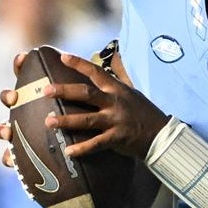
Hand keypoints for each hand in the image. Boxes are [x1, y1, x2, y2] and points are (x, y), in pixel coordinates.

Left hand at [0, 51, 169, 162]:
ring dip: (67, 120)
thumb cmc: (143, 112)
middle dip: (65, 91)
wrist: (161, 135)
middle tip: (46, 90)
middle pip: (86, 94)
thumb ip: (119, 77)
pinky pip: (97, 144)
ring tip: (48, 122)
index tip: (62, 56)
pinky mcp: (117, 138)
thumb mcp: (133, 91)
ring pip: (87, 120)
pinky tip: (69, 151)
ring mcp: (116, 121)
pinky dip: (82, 148)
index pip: (96, 72)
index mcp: (117, 89)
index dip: (79, 63)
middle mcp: (115, 103)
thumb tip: (113, 58)